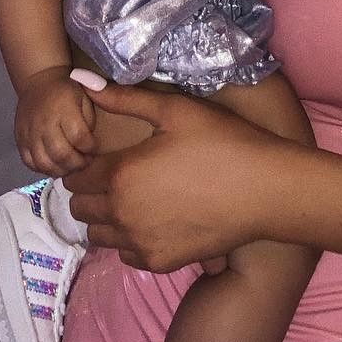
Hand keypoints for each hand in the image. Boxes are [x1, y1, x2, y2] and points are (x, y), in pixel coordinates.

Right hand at [15, 65, 95, 175]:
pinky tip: (54, 165)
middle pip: (61, 154)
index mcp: (64, 109)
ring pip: (44, 163)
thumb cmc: (66, 91)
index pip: (79, 137)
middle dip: (77, 163)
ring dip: (61, 170)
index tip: (94, 149)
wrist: (38, 82)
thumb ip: (89, 120)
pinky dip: (43, 169)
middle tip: (85, 162)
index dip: (89, 148)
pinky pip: (29, 162)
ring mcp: (29, 133)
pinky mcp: (19, 140)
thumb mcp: (85, 97)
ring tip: (71, 166)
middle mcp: (45, 123)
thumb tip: (89, 145)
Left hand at [62, 81, 288, 272]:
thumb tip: (78, 78)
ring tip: (136, 196)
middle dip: (92, 190)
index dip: (86, 164)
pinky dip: (131, 238)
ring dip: (107, 216)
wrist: (264, 190)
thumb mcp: (175, 110)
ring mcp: (139, 243)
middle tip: (120, 174)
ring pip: (98, 234)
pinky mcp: (158, 263)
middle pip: (80, 208)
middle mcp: (120, 215)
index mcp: (120, 175)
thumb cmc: (222, 141)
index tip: (104, 156)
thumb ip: (124, 98)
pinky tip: (155, 218)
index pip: (76, 176)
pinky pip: (125, 253)